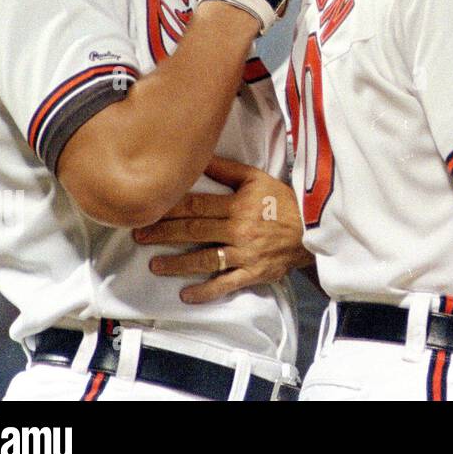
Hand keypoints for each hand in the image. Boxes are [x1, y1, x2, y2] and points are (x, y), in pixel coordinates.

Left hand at [131, 155, 311, 302]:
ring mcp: (246, 253)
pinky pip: (226, 284)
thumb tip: (199, 158)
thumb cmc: (282, 202)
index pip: (196, 206)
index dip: (169, 209)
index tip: (148, 211)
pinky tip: (186, 294)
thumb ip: (227, 170)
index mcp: (239, 205)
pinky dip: (205, 291)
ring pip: (205, 259)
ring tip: (154, 266)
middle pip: (194, 231)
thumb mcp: (258, 179)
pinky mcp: (253, 273)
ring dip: (177, 264)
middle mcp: (239, 229)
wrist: (313, 229)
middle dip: (163, 234)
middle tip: (139, 236)